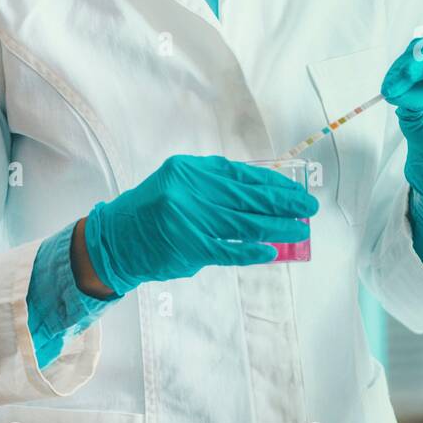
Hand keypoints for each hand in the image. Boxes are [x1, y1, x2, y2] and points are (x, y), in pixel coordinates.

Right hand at [83, 155, 318, 295]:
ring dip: (277, 228)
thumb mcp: (179, 183)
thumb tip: (264, 195)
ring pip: (245, 224)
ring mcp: (189, 220)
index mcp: (190, 170)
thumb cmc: (152, 210)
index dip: (274, 183)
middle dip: (284, 204)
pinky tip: (273, 251)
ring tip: (300, 230)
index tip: (297, 190)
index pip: (243, 174)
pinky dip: (253, 252)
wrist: (114, 240)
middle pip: (249, 198)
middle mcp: (190, 190)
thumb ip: (215, 185)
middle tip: (309, 208)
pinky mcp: (189, 248)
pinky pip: (229, 250)